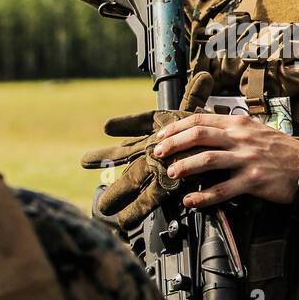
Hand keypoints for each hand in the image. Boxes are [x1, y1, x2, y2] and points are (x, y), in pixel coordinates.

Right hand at [81, 72, 213, 228]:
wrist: (214, 160)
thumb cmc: (203, 139)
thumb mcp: (199, 119)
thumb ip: (196, 99)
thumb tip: (204, 76)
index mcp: (156, 134)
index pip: (139, 125)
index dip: (126, 124)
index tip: (108, 126)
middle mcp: (152, 151)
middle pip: (125, 153)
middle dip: (104, 157)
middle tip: (84, 160)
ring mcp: (156, 170)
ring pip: (131, 179)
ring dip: (116, 191)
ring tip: (99, 203)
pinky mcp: (165, 187)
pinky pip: (149, 200)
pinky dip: (136, 211)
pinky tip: (122, 223)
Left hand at [153, 112, 298, 208]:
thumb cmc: (281, 151)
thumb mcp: (256, 131)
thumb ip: (232, 130)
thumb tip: (204, 131)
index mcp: (239, 124)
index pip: (200, 120)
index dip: (176, 127)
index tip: (161, 136)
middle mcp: (241, 138)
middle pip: (198, 135)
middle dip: (173, 143)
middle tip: (158, 153)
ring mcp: (247, 159)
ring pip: (207, 159)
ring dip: (184, 166)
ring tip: (171, 173)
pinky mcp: (253, 180)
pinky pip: (223, 189)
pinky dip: (203, 196)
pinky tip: (190, 201)